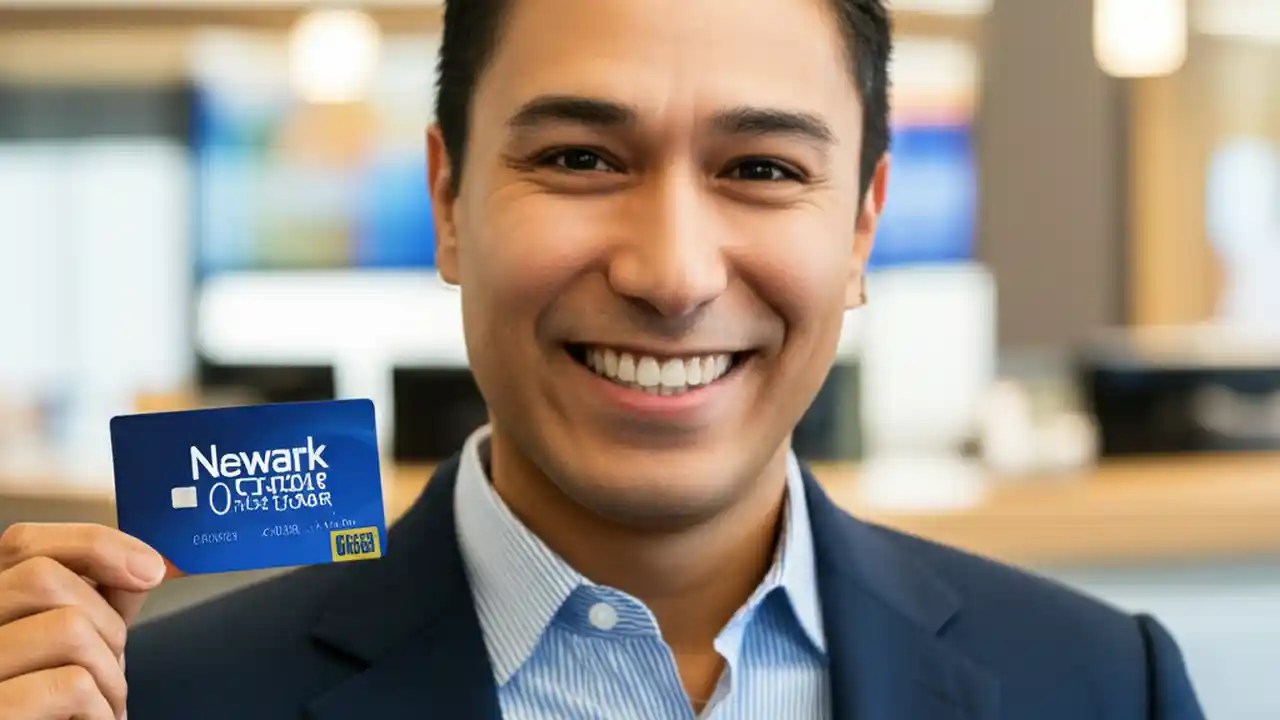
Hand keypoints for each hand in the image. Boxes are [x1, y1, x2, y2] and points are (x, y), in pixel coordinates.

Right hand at [0, 523, 170, 718]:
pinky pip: (71, 685)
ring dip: (111, 672)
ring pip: (67, 628)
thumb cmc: (58, 706)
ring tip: (103, 704)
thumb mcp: (81, 642)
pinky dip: (103, 708)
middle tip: (111, 666)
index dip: (94, 544)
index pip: (22, 542)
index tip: (150, 569)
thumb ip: (102, 596)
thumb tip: (148, 562)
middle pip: (42, 579)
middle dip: (106, 620)